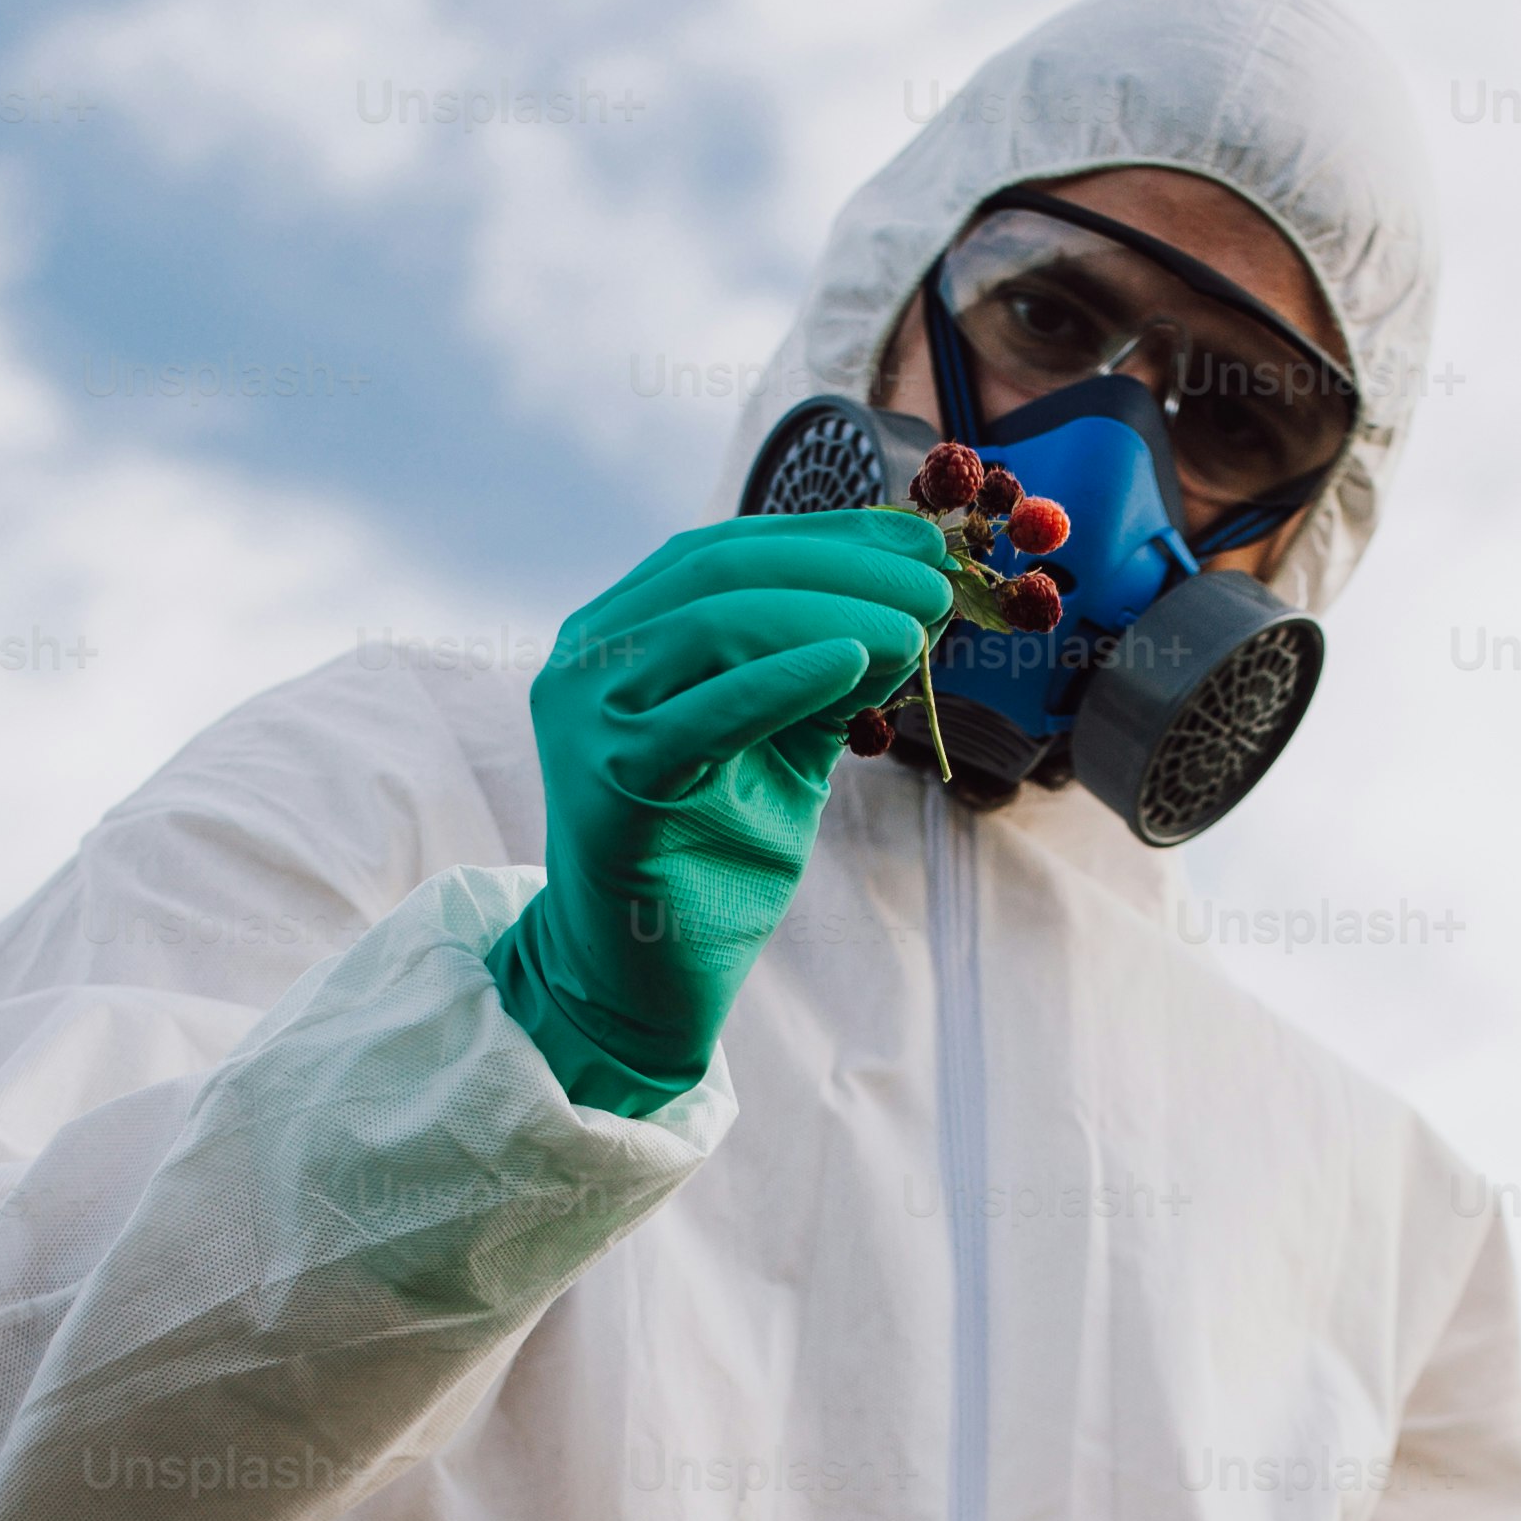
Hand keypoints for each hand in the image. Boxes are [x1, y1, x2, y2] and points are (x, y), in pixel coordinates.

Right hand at [491, 512, 946, 1111]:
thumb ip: (826, 678)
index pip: (727, 551)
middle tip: (932, 589)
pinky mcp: (607, 784)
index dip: (829, 537)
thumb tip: (909, 608)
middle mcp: (589, 658)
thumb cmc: (709, 860)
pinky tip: (854, 664)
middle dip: (840, 569)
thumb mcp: (783, 747)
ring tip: (913, 630)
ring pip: (713, 626)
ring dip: (828, 615)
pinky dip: (782, 680)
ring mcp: (587, 717)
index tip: (922, 543)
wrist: (638, 983)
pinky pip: (703, 715)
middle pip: (721, 573)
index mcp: (622, 633)